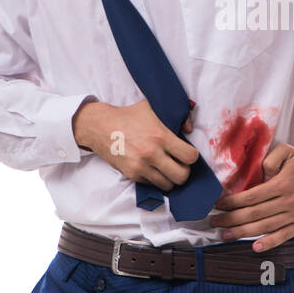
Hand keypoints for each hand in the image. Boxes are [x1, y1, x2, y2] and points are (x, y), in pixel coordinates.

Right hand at [73, 99, 197, 189]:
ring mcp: (141, 166)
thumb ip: (175, 116)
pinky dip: (156, 179)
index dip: (192, 156)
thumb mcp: (153, 108)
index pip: (189, 157)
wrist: (101, 127)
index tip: (187, 152)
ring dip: (170, 177)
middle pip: (182, 176)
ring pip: (168, 185)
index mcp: (160, 136)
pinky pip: (152, 184)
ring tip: (166, 167)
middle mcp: (151, 154)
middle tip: (179, 163)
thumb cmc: (130, 116)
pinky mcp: (132, 174)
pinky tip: (153, 168)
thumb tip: (189, 129)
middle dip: (184, 170)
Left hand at [209, 143, 293, 250]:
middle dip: (232, 219)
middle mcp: (289, 201)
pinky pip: (283, 236)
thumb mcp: (286, 151)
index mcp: (283, 184)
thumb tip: (259, 174)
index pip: (252, 196)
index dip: (233, 203)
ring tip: (226, 235)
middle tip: (215, 223)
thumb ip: (270, 160)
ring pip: (265, 227)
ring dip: (243, 232)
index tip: (218, 206)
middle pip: (255, 214)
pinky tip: (254, 247)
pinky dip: (269, 243)